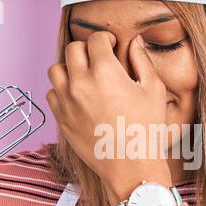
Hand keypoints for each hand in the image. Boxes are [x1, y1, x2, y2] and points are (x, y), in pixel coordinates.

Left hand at [46, 31, 174, 200]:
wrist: (130, 167)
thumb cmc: (146, 129)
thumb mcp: (153, 90)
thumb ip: (142, 61)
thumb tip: (135, 42)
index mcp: (105, 71)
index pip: (95, 39)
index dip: (105, 38)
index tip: (110, 44)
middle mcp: (81, 83)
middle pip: (72, 50)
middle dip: (86, 49)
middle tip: (97, 58)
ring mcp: (67, 101)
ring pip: (55, 70)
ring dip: (69, 68)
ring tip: (83, 75)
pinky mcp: (61, 118)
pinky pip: (51, 94)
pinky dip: (61, 90)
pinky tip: (77, 96)